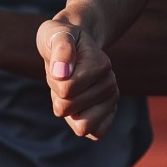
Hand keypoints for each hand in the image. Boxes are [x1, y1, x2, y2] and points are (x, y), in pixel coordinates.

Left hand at [36, 17, 118, 139]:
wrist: (73, 42)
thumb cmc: (60, 38)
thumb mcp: (55, 34)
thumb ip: (61, 49)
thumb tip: (62, 74)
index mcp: (101, 64)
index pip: (66, 90)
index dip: (54, 80)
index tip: (59, 65)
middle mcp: (110, 83)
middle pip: (69, 108)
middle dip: (57, 94)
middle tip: (62, 76)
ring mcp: (112, 99)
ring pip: (81, 126)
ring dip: (67, 108)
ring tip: (69, 87)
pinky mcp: (109, 113)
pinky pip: (95, 133)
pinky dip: (79, 122)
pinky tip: (78, 104)